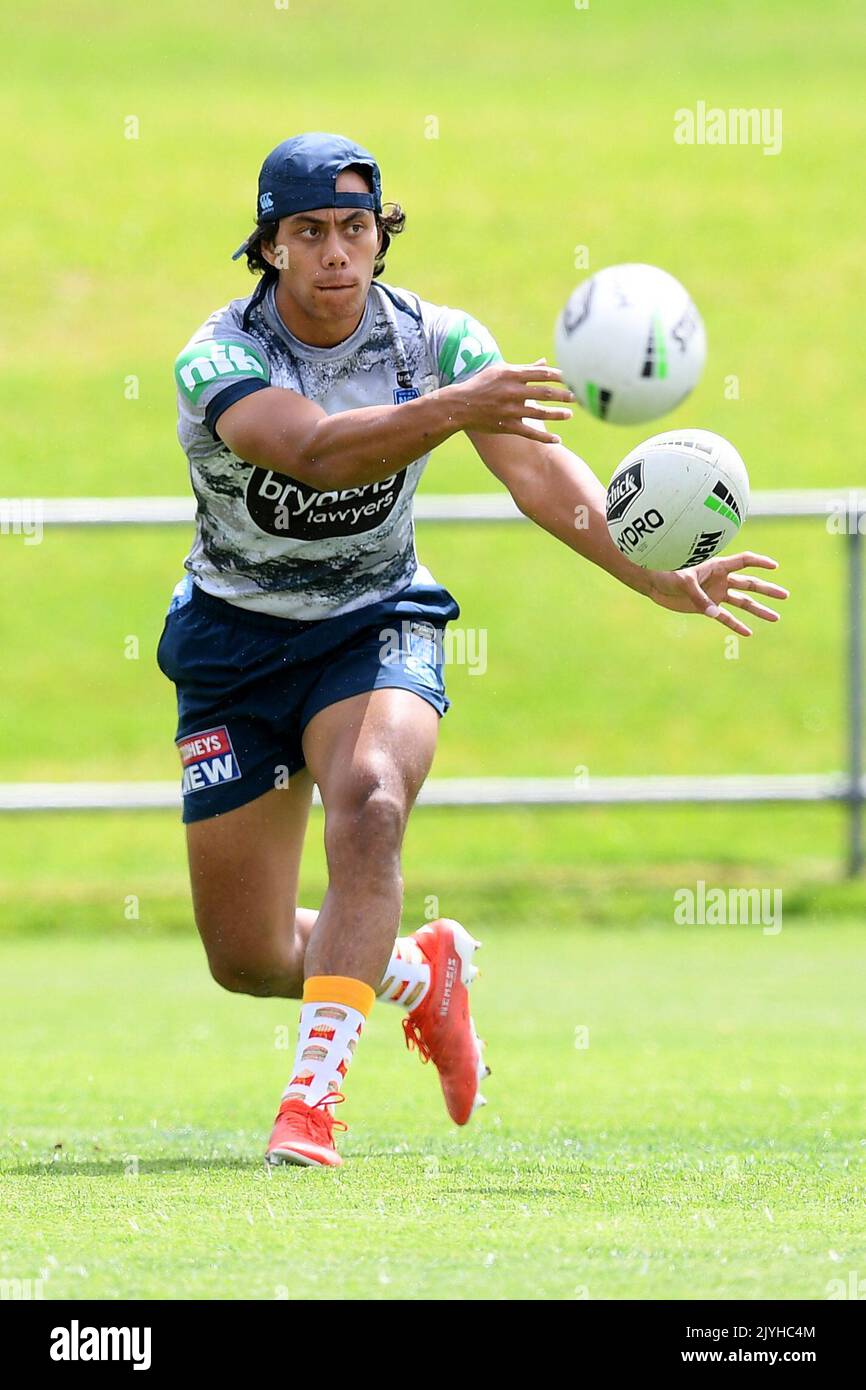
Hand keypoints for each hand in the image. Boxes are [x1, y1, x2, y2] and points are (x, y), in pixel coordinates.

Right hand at [449, 357, 573, 443]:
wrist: (460, 405)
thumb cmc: (481, 384)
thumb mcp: (501, 371)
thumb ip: (525, 368)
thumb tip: (545, 362)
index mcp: (511, 374)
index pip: (542, 374)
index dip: (559, 376)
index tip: (572, 377)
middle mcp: (512, 391)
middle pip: (544, 393)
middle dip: (563, 395)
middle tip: (576, 396)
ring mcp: (510, 409)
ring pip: (540, 413)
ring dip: (557, 414)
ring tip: (570, 414)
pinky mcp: (507, 425)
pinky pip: (530, 433)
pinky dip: (545, 438)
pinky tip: (558, 441)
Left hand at [645, 551, 788, 635]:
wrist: (652, 582)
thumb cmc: (666, 572)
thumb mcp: (682, 581)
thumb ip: (699, 596)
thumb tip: (714, 613)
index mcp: (717, 566)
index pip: (744, 561)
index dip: (759, 562)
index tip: (775, 566)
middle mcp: (720, 579)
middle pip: (749, 584)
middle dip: (767, 590)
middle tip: (785, 596)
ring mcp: (714, 593)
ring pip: (742, 602)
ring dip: (758, 609)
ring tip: (776, 618)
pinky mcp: (706, 607)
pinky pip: (725, 617)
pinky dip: (736, 625)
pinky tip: (748, 632)